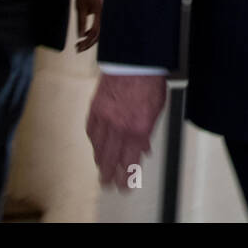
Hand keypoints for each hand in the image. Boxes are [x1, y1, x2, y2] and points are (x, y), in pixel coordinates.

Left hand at [74, 0, 103, 51]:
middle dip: (88, 43)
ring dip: (90, 40)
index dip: (86, 40)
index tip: (78, 46)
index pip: (95, 31)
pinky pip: (100, 28)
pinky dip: (92, 34)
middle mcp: (105, 16)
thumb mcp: (81, 8)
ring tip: (80, 45)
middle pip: (98, 35)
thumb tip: (80, 36)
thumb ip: (81, 22)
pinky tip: (84, 35)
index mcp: (100, 13)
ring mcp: (105, 16)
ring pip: (99, 33)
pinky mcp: (103, 17)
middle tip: (78, 49)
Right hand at [86, 73, 166, 189]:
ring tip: (101, 168)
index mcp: (137, 131)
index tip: (124, 187)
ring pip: (98, 147)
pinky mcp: (95, 108)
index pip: (129, 163)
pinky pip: (90, 130)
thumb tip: (143, 150)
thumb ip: (147, 134)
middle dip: (108, 175)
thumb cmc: (150, 83)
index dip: (125, 178)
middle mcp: (119, 128)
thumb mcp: (156, 112)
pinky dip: (92, 141)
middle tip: (107, 183)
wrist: (135, 61)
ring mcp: (104, 118)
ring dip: (99, 160)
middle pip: (110, 159)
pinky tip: (94, 145)